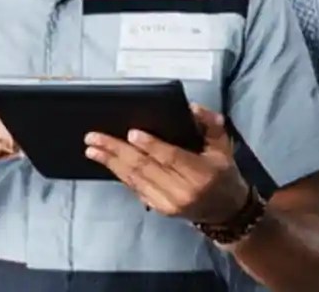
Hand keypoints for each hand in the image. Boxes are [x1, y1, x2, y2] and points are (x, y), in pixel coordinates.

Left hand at [84, 103, 248, 224]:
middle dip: (117, 151)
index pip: (172, 158)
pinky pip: (135, 188)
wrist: (226, 211)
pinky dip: (119, 174)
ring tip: (92, 149)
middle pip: (145, 168)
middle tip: (94, 137)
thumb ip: (210, 125)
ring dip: (111, 163)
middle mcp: (183, 191)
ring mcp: (169, 203)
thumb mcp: (224, 147)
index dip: (151, 145)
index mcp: (202, 174)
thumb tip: (192, 108)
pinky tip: (106, 162)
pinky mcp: (160, 209)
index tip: (131, 132)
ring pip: (135, 179)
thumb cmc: (223, 174)